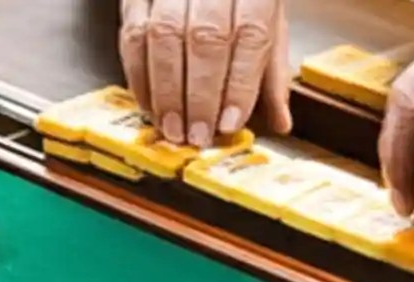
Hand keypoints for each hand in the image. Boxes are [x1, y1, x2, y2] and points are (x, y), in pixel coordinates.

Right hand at [119, 0, 291, 147]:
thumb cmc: (239, 0)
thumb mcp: (267, 23)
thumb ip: (270, 72)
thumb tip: (280, 123)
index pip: (250, 34)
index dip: (239, 84)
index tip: (229, 123)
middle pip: (205, 38)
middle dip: (199, 95)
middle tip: (196, 134)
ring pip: (163, 37)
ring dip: (166, 92)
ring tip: (172, 128)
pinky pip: (133, 36)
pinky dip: (139, 77)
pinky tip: (150, 105)